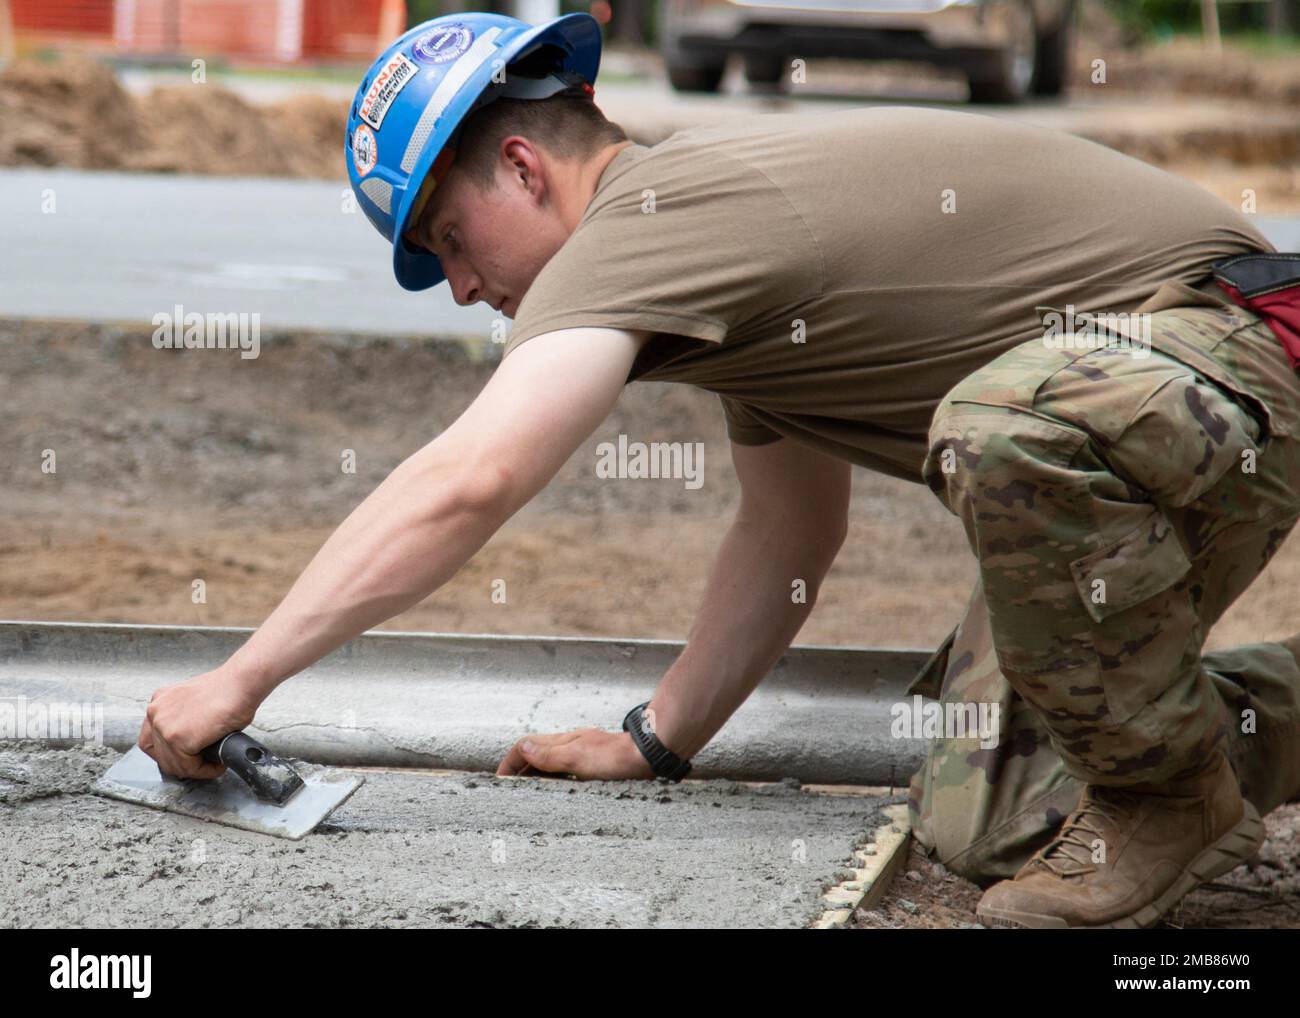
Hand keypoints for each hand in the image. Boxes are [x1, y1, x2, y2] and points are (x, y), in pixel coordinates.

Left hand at [138, 670, 258, 780]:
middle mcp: (156, 713)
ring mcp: (164, 726)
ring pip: (173, 764)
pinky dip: (205, 771)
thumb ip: (184, 719)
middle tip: (202, 763)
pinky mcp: (178, 739)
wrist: (241, 683)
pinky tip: (217, 764)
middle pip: (160, 754)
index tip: (185, 757)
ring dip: (195, 769)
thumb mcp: (195, 701)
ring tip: (213, 764)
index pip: (151, 739)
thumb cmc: (228, 689)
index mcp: (160, 702)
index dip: (169, 753)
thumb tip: (191, 742)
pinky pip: (189, 767)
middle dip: (183, 763)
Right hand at [497, 728, 656, 780]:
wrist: (651, 755)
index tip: (499, 781)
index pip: (526, 746)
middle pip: (536, 755)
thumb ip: (549, 756)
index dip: (510, 762)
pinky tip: (558, 794)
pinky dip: (554, 781)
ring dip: (535, 776)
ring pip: (551, 764)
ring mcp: (584, 755)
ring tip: (527, 795)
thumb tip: (523, 749)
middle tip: (508, 791)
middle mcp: (572, 746)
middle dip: (519, 770)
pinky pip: (566, 772)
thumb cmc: (617, 758)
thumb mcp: (578, 759)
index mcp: (563, 742)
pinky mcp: (596, 766)